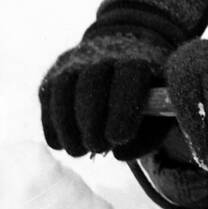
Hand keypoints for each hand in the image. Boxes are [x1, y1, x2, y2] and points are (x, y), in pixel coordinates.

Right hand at [40, 18, 173, 158]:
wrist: (125, 57)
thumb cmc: (147, 95)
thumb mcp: (160, 114)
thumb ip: (148, 135)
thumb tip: (119, 154)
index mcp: (139, 59)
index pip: (129, 76)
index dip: (122, 109)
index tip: (118, 138)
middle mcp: (105, 55)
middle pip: (92, 81)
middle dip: (91, 120)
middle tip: (97, 147)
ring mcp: (76, 62)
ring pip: (63, 88)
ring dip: (68, 125)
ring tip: (79, 151)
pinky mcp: (54, 75)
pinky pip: (47, 98)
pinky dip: (52, 125)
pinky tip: (64, 143)